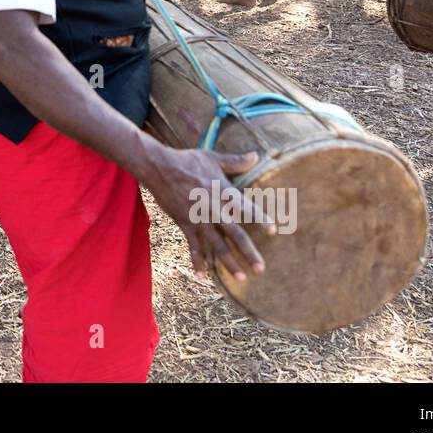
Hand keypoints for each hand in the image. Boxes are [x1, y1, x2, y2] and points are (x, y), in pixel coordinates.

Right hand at [136, 142, 269, 278]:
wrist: (160, 168)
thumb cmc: (187, 161)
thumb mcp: (213, 158)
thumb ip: (236, 161)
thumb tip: (256, 156)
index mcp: (223, 192)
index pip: (246, 208)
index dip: (260, 219)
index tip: (273, 231)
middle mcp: (214, 209)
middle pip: (235, 234)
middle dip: (248, 252)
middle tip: (261, 269)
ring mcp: (199, 219)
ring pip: (217, 245)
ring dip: (229, 262)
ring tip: (241, 277)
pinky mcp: (185, 224)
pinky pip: (193, 246)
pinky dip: (197, 261)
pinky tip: (202, 275)